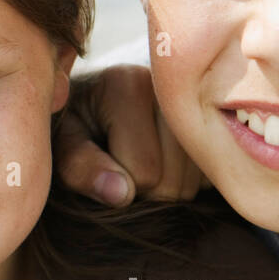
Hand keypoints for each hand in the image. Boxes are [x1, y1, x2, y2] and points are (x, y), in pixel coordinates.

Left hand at [54, 64, 205, 205]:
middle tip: (121, 167)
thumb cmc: (74, 124)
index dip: (120, 185)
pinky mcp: (217, 120)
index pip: (145, 171)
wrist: (97, 98)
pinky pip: (212, 174)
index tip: (103, 164)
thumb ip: (80, 167)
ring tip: (140, 162)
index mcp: (128, 85)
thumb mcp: (62, 144)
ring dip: (168, 187)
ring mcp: (200, 102)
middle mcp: (173, 87)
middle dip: (145, 190)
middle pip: (174, 180)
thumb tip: (121, 195)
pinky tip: (165, 163)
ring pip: (195, 182)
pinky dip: (189, 180)